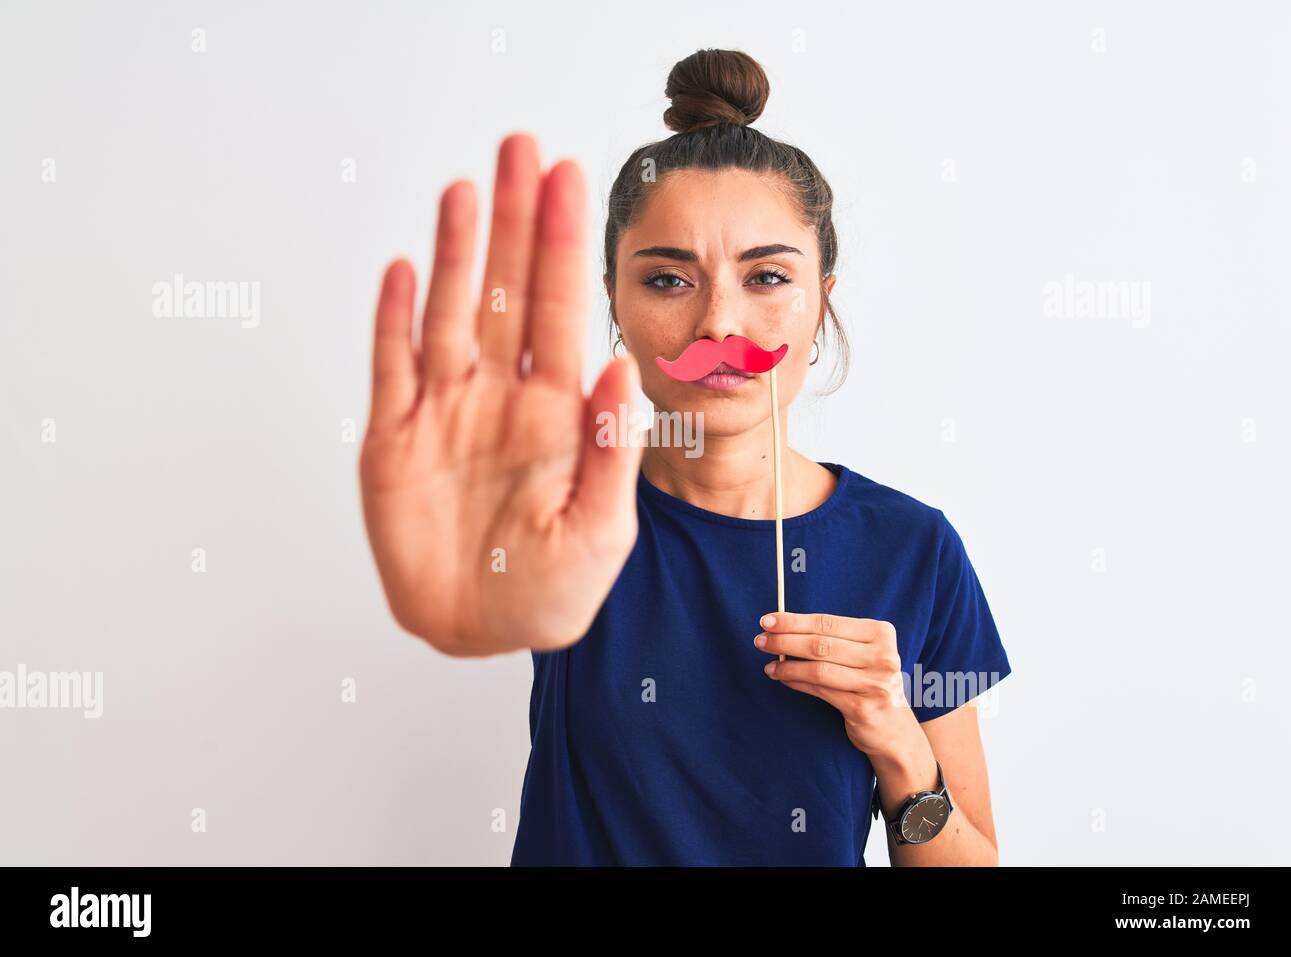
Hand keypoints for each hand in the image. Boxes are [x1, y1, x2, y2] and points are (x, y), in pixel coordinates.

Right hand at [359, 133, 642, 656]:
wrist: (481, 632)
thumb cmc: (552, 590)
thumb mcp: (601, 528)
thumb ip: (612, 447)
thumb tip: (622, 362)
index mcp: (559, 413)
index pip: (562, 309)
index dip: (563, 244)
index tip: (571, 180)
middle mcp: (502, 397)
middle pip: (506, 291)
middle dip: (515, 221)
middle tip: (521, 149)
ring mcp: (446, 412)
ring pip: (450, 313)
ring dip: (455, 250)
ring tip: (466, 188)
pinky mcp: (394, 439)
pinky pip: (393, 365)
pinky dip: (395, 317)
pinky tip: (404, 267)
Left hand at [755, 611, 922, 759]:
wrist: (894, 729)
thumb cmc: (869, 682)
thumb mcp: (861, 654)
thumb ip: (832, 640)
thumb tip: (782, 628)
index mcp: (881, 633)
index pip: (828, 623)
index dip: (794, 621)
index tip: (767, 620)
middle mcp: (882, 656)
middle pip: (821, 644)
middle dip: (785, 640)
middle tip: (760, 640)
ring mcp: (874, 683)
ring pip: (819, 668)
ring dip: (787, 665)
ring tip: (768, 664)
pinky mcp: (863, 707)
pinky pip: (820, 690)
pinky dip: (797, 683)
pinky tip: (782, 679)